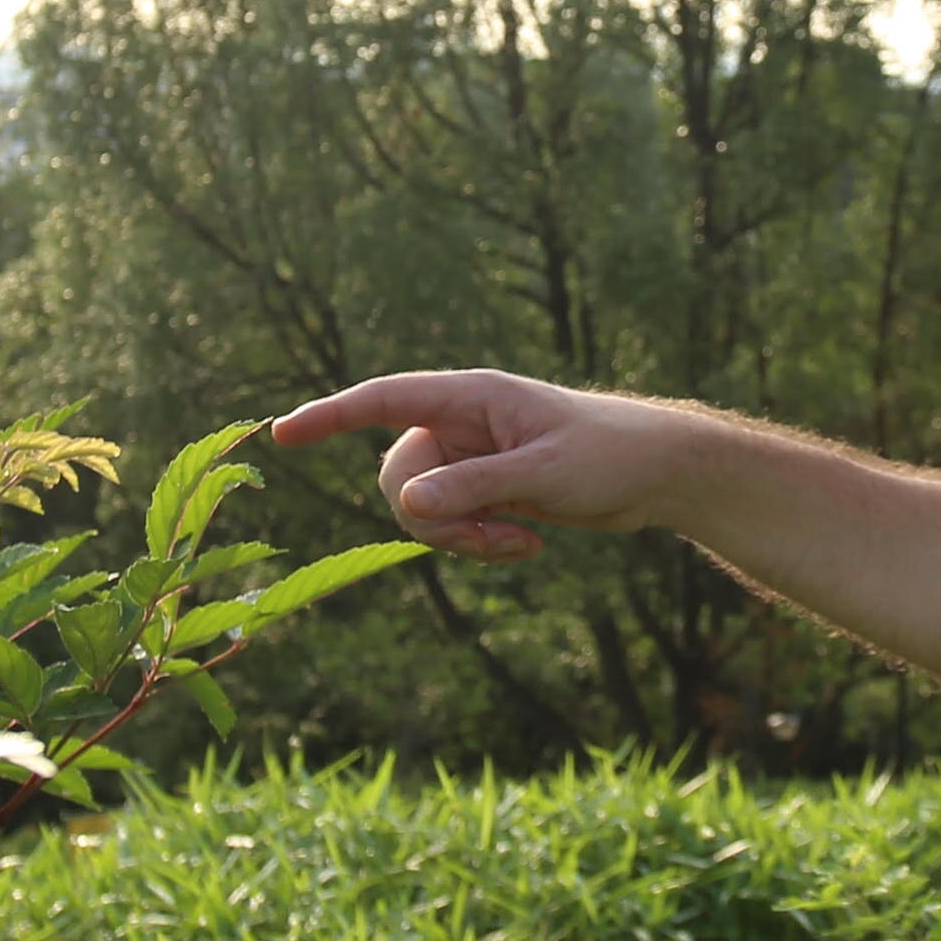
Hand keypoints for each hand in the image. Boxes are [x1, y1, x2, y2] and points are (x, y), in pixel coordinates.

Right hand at [271, 371, 696, 557]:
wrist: (658, 473)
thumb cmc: (611, 454)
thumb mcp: (543, 472)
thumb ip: (473, 487)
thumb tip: (406, 504)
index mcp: (470, 396)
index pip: (383, 400)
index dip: (329, 416)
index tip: (282, 435)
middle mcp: (461, 424)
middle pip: (399, 477)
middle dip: (433, 520)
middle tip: (491, 535)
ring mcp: (470, 460)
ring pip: (422, 511)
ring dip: (462, 540)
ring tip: (521, 541)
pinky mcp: (484, 491)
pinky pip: (451, 527)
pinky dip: (481, 545)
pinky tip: (530, 544)